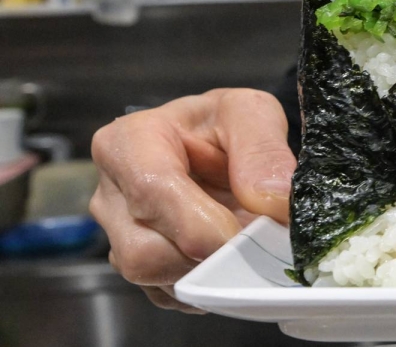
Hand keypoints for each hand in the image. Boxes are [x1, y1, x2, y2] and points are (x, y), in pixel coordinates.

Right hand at [90, 89, 294, 312]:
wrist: (216, 145)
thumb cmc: (224, 124)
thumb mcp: (251, 112)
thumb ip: (263, 149)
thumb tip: (272, 199)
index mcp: (127, 143)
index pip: (150, 191)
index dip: (197, 222)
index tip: (238, 233)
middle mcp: (111, 195)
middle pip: (143, 250)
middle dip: (205, 254)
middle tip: (252, 240)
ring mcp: (119, 236)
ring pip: (153, 278)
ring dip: (208, 271)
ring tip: (244, 243)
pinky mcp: (139, 268)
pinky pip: (167, 294)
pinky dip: (205, 286)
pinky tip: (228, 260)